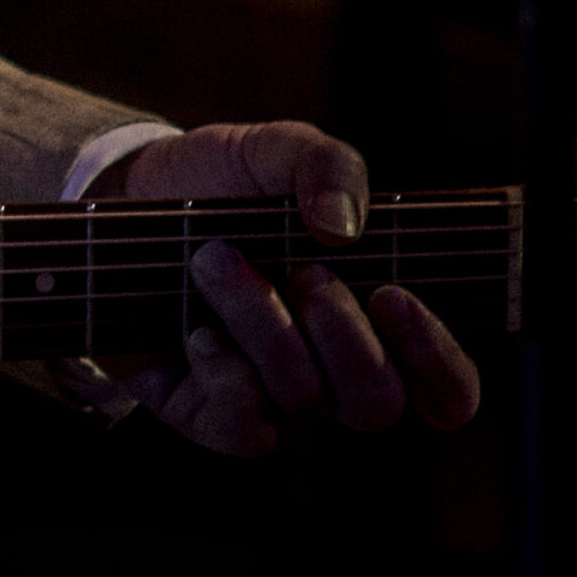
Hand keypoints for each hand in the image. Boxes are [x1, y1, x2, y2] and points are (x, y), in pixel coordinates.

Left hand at [106, 120, 480, 457]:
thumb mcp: (279, 149)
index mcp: (374, 319)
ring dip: (261, 318)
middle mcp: (330, 370)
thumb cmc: (226, 180)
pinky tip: (195, 324)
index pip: (448, 389)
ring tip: (214, 257)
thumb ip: (329, 165)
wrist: (129, 195)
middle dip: (342, 331)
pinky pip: (243, 427)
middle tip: (303, 270)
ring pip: (303, 398)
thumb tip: (345, 226)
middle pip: (377, 405)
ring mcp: (272, 397)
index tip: (395, 295)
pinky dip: (222, 369)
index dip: (438, 361)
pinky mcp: (211, 413)